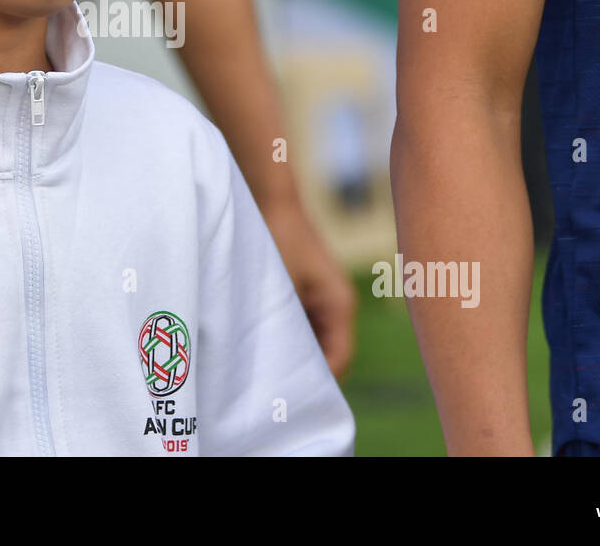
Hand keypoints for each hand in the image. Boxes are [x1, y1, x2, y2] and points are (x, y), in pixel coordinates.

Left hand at [260, 197, 355, 378]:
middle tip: (272, 395)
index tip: (288, 401)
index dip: (317, 385)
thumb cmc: (278, 238)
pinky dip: (285, 337)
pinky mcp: (304, 291)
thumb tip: (278, 368)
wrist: (271, 198)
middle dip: (303, 374)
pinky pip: (300, 325)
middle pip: (327, 355)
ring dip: (292, 354)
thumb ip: (284, 326)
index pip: (338, 361)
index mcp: (339, 306)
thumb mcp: (280, 288)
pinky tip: (260, 344)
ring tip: (263, 374)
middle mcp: (336, 305)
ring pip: (312, 341)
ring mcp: (320, 298)